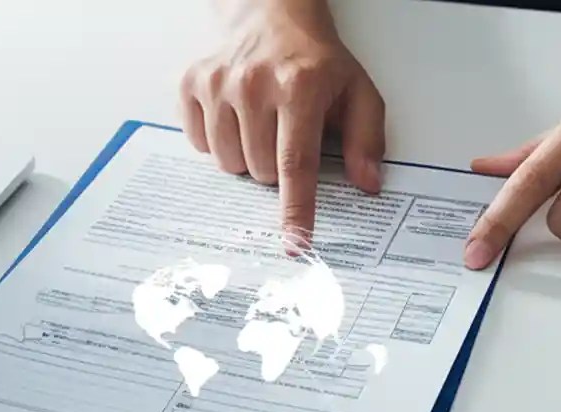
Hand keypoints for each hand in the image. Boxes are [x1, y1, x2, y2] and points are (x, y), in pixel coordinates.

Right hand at [180, 0, 384, 252]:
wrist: (272, 16)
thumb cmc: (316, 62)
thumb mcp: (358, 92)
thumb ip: (367, 139)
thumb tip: (367, 182)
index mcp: (300, 87)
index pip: (296, 163)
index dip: (297, 208)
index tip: (296, 241)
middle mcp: (254, 84)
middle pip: (260, 171)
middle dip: (276, 169)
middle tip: (286, 136)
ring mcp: (218, 84)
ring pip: (228, 163)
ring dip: (247, 157)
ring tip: (262, 125)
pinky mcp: (192, 85)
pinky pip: (199, 144)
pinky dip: (218, 142)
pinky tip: (235, 117)